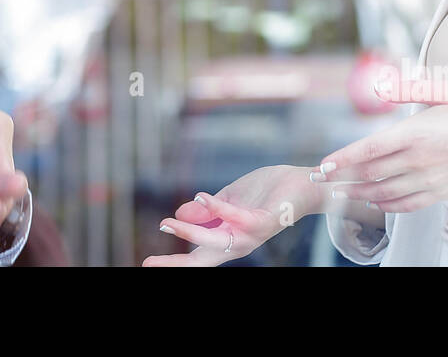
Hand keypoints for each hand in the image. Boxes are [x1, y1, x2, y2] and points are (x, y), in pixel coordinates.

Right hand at [141, 165, 320, 265]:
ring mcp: (251, 235)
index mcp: (228, 238)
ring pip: (216, 242)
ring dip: (191, 234)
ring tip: (167, 223)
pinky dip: (218, 209)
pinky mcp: (264, 221)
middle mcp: (238, 243)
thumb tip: (178, 215)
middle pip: (202, 259)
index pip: (196, 255)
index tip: (146, 264)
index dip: (172, 263)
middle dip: (176, 262)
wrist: (301, 183)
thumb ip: (207, 210)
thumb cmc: (267, 192)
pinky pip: (237, 218)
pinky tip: (202, 197)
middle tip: (149, 261)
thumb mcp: (229, 199)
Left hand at [312, 72, 447, 213]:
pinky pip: (405, 204)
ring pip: (384, 193)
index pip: (368, 150)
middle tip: (320, 181)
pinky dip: (385, 206)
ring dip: (358, 194)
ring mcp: (429, 180)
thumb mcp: (445, 90)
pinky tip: (373, 202)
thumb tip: (380, 86)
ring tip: (338, 193)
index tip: (323, 165)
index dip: (342, 159)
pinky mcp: (439, 193)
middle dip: (341, 179)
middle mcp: (419, 160)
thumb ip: (410, 87)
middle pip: (370, 175)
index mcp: (416, 132)